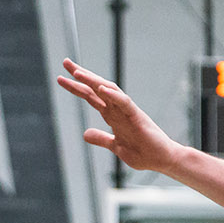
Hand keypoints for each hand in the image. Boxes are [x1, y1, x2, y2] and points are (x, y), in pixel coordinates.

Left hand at [55, 59, 184, 173]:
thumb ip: (101, 138)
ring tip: (77, 73)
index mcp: (112, 116)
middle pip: (96, 88)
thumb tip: (85, 134)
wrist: (161, 160)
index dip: (76, 87)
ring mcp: (127, 112)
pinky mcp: (137, 117)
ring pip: (108, 90)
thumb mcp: (115, 146)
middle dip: (81, 76)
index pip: (91, 97)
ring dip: (93, 81)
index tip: (61, 78)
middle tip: (66, 62)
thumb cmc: (142, 153)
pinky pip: (124, 102)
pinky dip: (113, 95)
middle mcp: (118, 110)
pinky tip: (100, 88)